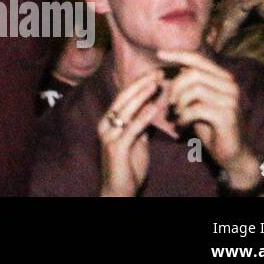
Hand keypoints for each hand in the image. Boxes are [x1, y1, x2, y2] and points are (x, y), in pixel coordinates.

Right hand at [98, 68, 162, 196]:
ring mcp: (109, 136)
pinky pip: (132, 128)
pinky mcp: (116, 148)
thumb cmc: (128, 167)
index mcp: (108, 122)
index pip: (123, 97)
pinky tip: (154, 107)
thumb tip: (150, 107)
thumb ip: (139, 125)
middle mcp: (105, 125)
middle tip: (157, 72)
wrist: (118, 191)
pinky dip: (143, 116)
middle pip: (123, 99)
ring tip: (156, 83)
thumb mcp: (135, 141)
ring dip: (143, 95)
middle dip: (141, 84)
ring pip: (126, 110)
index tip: (155, 74)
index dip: (138, 84)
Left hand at [157, 49, 256, 183]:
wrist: (233, 153)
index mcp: (223, 78)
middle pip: (193, 73)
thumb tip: (172, 69)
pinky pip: (197, 108)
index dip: (178, 54)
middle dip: (175, 87)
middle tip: (170, 104)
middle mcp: (230, 86)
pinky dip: (183, 116)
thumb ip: (190, 85)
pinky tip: (181, 124)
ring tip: (176, 114)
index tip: (159, 54)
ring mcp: (230, 100)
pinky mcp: (227, 116)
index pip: (198, 59)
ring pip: (195, 89)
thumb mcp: (197, 102)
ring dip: (179, 102)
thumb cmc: (211, 126)